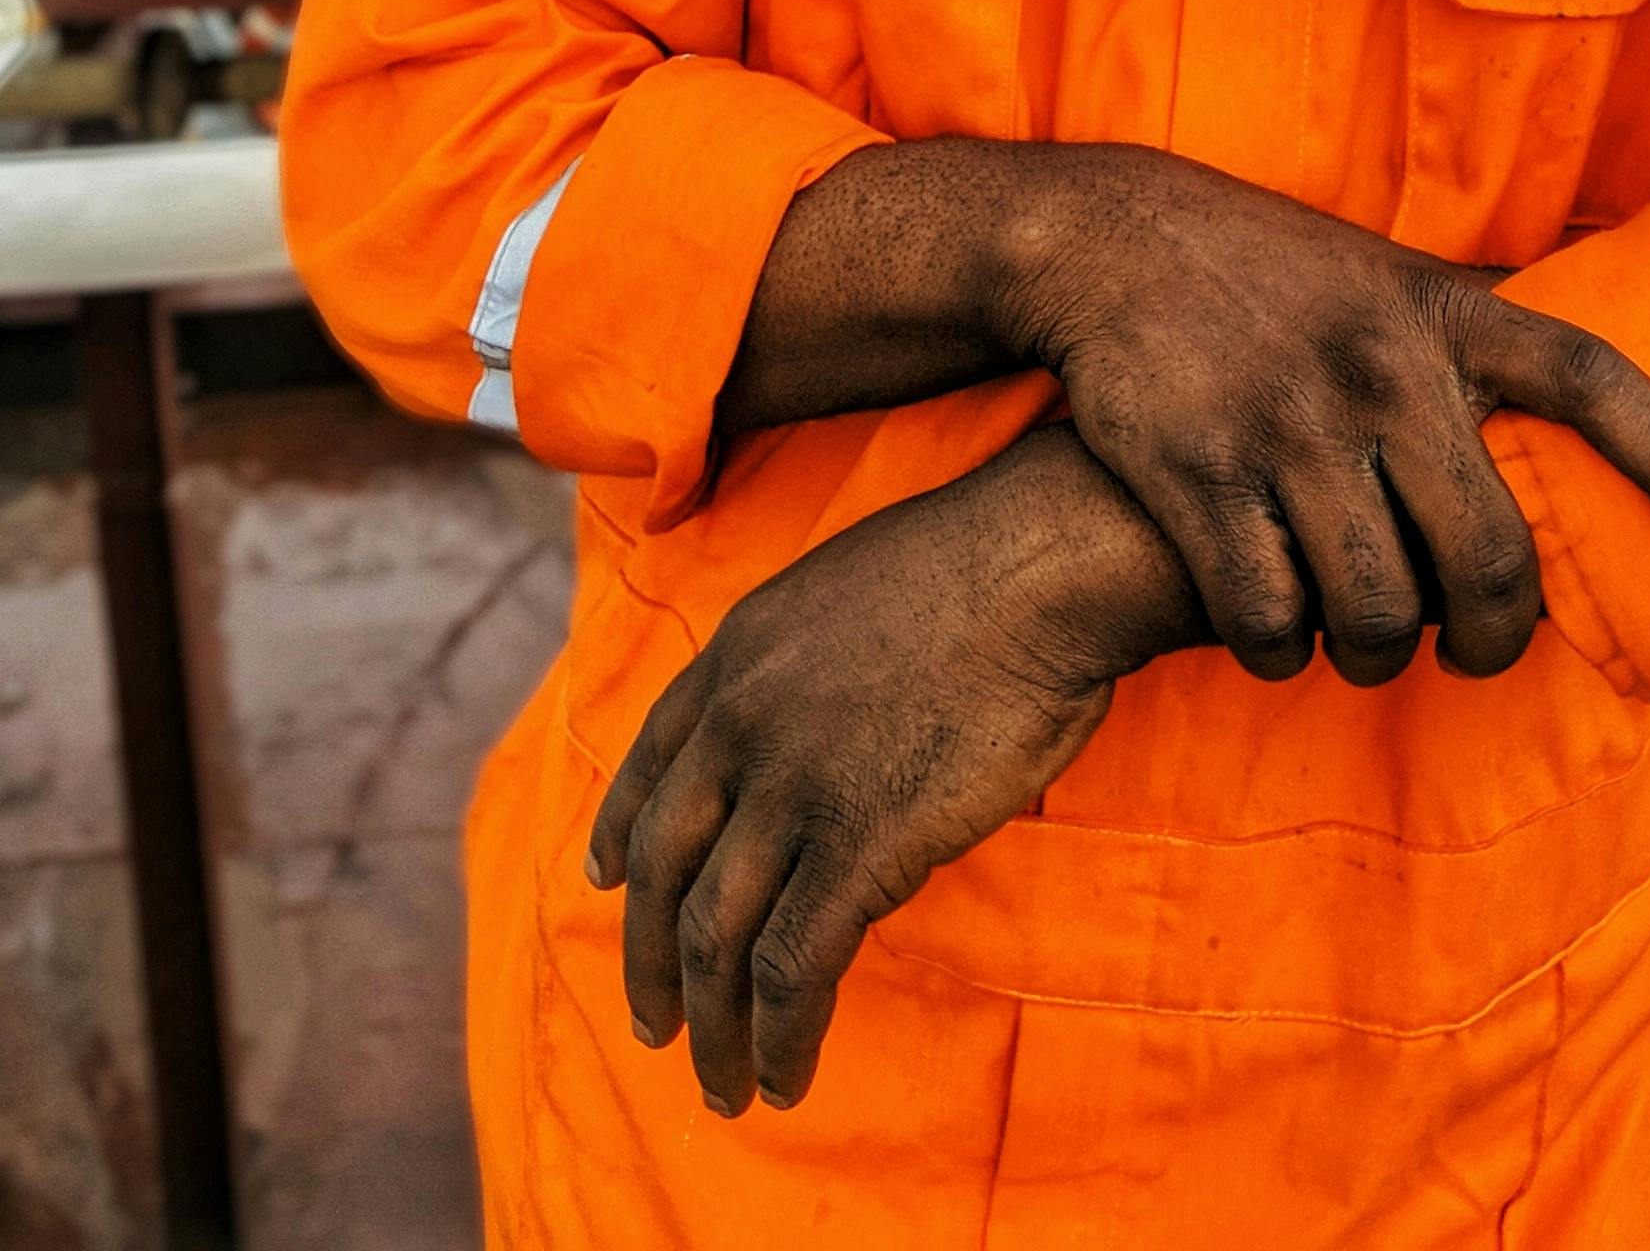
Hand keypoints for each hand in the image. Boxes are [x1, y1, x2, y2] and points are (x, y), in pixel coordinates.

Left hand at [587, 424, 1197, 1117]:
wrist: (1039, 565)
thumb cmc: (977, 567)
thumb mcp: (841, 589)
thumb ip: (801, 663)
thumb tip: (812, 719)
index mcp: (737, 655)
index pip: (650, 763)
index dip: (622, 832)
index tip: (610, 883)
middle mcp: (742, 722)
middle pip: (665, 871)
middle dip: (649, 963)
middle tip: (654, 1026)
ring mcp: (793, 786)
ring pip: (715, 939)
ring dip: (710, 1028)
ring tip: (725, 1084)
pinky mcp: (859, 845)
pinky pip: (791, 969)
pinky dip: (779, 1038)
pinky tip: (785, 1075)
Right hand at [991, 147, 1649, 688]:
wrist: (1113, 241)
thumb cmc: (1271, 272)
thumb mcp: (1386, 276)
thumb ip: (1473, 332)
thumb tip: (1585, 388)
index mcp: (1441, 312)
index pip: (1591, 380)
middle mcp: (1380, 367)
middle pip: (1487, 556)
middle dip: (1491, 635)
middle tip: (1473, 649)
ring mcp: (1289, 422)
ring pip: (1377, 608)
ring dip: (1376, 653)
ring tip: (1365, 643)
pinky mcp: (1201, 473)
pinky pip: (1269, 617)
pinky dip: (1280, 652)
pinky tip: (1278, 635)